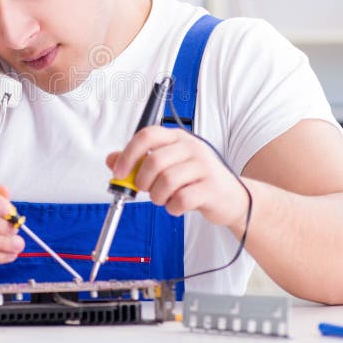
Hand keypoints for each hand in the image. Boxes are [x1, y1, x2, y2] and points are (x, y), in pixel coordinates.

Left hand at [107, 126, 248, 229]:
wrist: (231, 197)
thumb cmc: (196, 180)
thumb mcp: (168, 165)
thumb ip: (139, 162)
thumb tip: (111, 159)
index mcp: (178, 138)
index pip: (148, 136)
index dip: (129, 154)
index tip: (119, 172)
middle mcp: (192, 148)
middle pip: (155, 161)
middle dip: (143, 181)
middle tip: (145, 189)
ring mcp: (204, 167)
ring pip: (166, 181)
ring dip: (157, 196)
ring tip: (163, 198)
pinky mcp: (212, 188)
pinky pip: (181, 199)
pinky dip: (173, 207)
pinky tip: (177, 206)